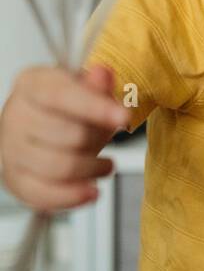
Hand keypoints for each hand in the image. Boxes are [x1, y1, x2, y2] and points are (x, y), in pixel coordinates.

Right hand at [0, 64, 127, 212]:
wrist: (38, 125)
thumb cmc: (65, 106)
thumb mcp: (83, 86)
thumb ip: (96, 83)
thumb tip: (102, 74)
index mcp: (31, 84)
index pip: (61, 95)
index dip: (95, 107)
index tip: (124, 117)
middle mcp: (15, 115)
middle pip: (67, 134)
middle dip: (98, 139)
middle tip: (110, 137)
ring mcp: (11, 150)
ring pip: (59, 167)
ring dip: (92, 169)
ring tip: (107, 165)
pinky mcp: (14, 179)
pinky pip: (43, 195)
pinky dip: (72, 196)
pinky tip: (92, 191)